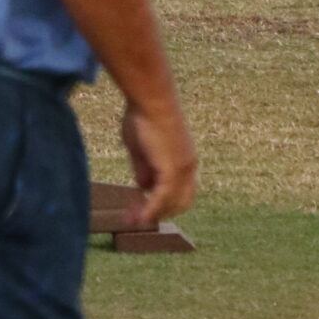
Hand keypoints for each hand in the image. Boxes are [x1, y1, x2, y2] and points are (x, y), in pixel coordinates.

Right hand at [118, 96, 197, 225]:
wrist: (150, 98)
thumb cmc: (143, 115)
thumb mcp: (141, 147)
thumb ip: (144, 168)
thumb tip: (143, 187)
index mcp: (183, 160)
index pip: (178, 191)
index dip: (161, 202)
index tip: (139, 206)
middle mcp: (188, 167)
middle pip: (179, 203)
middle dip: (157, 213)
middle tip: (134, 218)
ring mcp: (183, 169)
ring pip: (171, 203)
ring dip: (151, 214)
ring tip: (130, 220)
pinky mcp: (172, 169)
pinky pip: (162, 197)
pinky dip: (151, 210)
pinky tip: (139, 218)